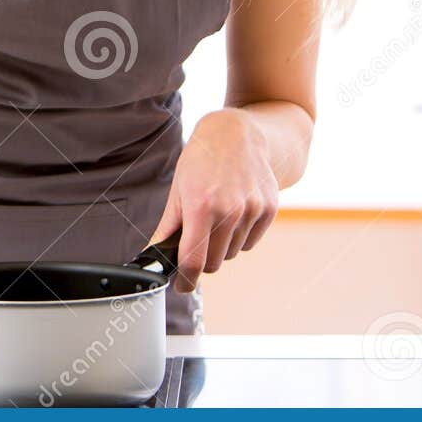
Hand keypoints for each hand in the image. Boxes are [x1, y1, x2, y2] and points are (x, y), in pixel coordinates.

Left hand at [149, 108, 279, 292]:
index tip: (182, 286)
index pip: (194, 259)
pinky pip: (251, 242)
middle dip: (203, 259)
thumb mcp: (177, 189)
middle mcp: (230, 211)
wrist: (237, 135)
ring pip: (234, 253)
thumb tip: (152, 254)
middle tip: (196, 241)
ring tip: (216, 217)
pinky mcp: (269, 210)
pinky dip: (240, 236)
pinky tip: (234, 212)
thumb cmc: (201, 160)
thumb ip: (168, 227)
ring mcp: (253, 210)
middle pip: (215, 262)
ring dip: (222, 246)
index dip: (186, 279)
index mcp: (201, 206)